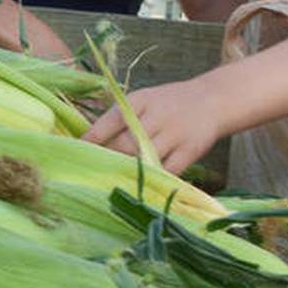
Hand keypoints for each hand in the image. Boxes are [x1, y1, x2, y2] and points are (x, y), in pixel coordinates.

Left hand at [82, 79, 223, 174]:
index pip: (111, 120)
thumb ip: (120, 117)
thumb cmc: (169, 103)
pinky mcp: (190, 151)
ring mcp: (175, 134)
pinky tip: (139, 189)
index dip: (92, 138)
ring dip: (127, 173)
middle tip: (88, 175)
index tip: (75, 151)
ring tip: (109, 185)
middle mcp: (157, 115)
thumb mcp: (145, 99)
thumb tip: (87, 141)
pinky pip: (167, 171)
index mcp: (141, 100)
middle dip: (106, 160)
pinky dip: (152, 181)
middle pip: (125, 144)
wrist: (213, 100)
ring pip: (144, 159)